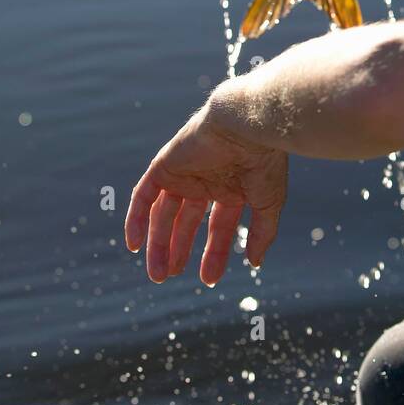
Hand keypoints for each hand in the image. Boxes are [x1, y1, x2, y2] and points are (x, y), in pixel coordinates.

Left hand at [124, 102, 287, 285]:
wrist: (247, 125)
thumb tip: (256, 264)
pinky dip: (136, 219)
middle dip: (178, 250)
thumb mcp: (268, 203)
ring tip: (157, 273)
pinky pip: (143, 195)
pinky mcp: (165, 165)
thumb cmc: (263, 161)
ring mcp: (184, 173)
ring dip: (158, 243)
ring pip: (163, 213)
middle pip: (185, 222)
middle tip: (168, 276)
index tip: (209, 279)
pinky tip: (134, 245)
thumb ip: (262, 233)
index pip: (217, 226)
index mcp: (231, 188)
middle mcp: (206, 181)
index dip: (214, 253)